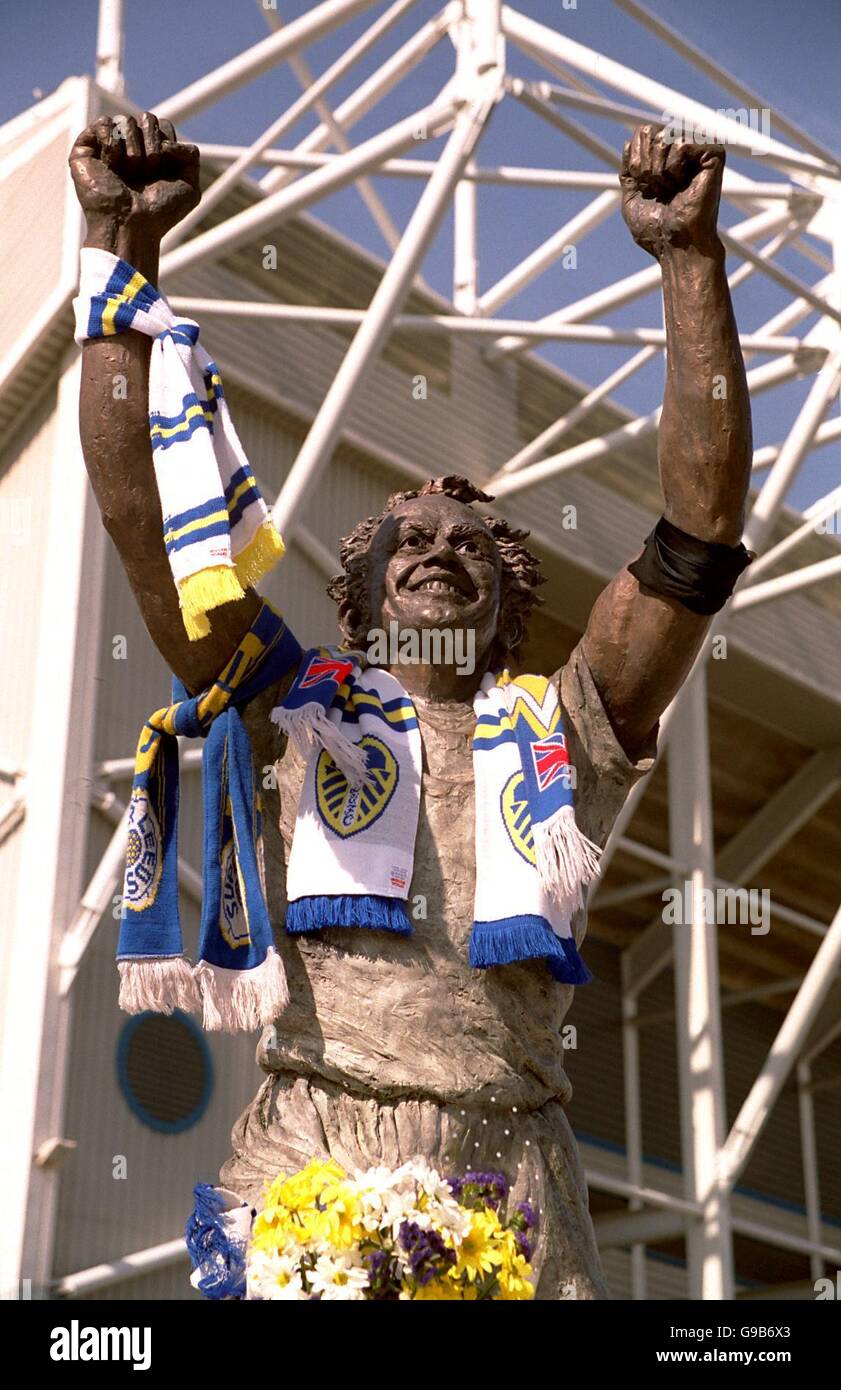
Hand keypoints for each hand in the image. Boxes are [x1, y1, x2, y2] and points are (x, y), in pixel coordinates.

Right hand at [69, 112, 199, 247]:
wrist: (132, 227)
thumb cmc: (159, 213)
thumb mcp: (190, 187)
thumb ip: (190, 155)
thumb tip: (167, 139)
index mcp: (152, 152)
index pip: (162, 124)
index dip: (166, 147)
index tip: (162, 173)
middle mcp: (130, 146)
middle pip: (147, 119)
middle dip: (152, 150)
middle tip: (144, 177)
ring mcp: (107, 146)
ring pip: (126, 121)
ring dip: (133, 154)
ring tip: (127, 177)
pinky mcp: (86, 148)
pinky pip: (103, 123)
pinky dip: (112, 146)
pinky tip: (110, 168)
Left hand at [620, 123, 723, 260]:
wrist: (676, 245)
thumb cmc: (656, 229)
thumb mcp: (632, 196)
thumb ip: (629, 169)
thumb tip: (628, 141)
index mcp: (667, 158)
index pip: (641, 133)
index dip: (635, 161)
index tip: (645, 187)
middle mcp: (684, 150)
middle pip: (649, 131)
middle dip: (645, 166)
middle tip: (659, 190)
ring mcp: (700, 149)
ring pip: (664, 136)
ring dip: (659, 171)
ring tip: (672, 189)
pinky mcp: (714, 153)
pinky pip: (682, 143)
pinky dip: (674, 168)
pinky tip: (683, 184)